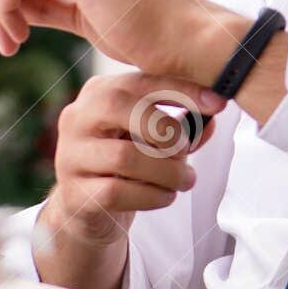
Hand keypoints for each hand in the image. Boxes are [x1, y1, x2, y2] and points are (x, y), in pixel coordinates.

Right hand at [36, 70, 224, 285]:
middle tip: (185, 151)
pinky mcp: (74, 193)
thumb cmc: (125, 161)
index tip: (217, 103)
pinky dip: (152, 196)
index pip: (141, 80)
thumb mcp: (151, 137)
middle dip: (165, 129)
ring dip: (166, 171)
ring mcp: (70, 156)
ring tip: (184, 180)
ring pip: (123, 156)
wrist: (89, 208)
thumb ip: (179, 126)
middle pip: (119, 106)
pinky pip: (117, 192)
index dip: (181, 89)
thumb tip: (210, 120)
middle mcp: (77, 117)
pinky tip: (165, 196)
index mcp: (98, 92)